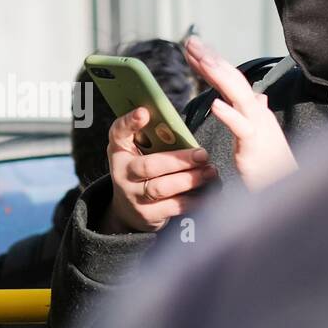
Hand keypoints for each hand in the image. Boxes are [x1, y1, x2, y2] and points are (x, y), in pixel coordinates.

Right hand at [102, 107, 217, 233]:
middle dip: (178, 160)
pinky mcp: (147, 214)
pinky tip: (206, 193)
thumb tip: (181, 128)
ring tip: (209, 172)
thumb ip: (154, 138)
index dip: (129, 122)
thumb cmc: (141, 170)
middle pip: (149, 166)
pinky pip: (172, 206)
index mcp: (120, 150)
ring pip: (161, 188)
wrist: (129, 208)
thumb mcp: (139, 151)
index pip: (118, 132)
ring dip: (189, 179)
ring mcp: (133, 196)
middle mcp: (122, 173)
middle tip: (202, 154)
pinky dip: (192, 200)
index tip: (144, 112)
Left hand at [184, 36, 296, 192]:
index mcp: (252, 110)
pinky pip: (242, 128)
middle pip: (232, 79)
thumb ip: (254, 115)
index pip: (229, 79)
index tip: (191, 47)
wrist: (287, 187)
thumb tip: (259, 98)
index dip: (210, 62)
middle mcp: (256, 113)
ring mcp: (257, 127)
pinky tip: (215, 104)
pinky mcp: (255, 147)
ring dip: (220, 76)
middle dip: (211, 58)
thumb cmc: (271, 164)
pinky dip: (229, 115)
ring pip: (239, 96)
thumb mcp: (259, 135)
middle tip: (190, 41)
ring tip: (202, 60)